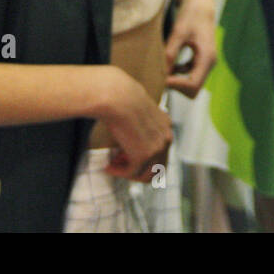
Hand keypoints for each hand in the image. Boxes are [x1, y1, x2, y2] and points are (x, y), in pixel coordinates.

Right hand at [95, 66, 172, 181]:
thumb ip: (141, 127)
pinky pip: (131, 173)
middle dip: (138, 169)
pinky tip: (108, 167)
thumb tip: (130, 144)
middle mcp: (166, 138)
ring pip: (146, 175)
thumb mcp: (138, 113)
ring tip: (113, 166)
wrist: (118, 98)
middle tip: (119, 163)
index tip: (125, 154)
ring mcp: (157, 148)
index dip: (144, 158)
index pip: (161, 152)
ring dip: (128, 174)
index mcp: (166, 126)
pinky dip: (119, 173)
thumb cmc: (122, 100)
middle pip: (158, 168)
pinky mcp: (144, 156)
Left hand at [164, 0, 215, 97]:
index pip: (193, 86)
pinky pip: (189, 74)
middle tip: (158, 77)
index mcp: (207, 58)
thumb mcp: (179, 32)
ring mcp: (206, 62)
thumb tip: (162, 74)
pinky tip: (166, 64)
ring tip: (159, 72)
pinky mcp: (200, 59)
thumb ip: (171, 53)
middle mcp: (209, 63)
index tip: (160, 80)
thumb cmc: (190, 14)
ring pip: (191, 83)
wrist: (201, 1)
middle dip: (176, 86)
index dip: (176, 87)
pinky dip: (177, 73)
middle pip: (193, 88)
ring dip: (176, 81)